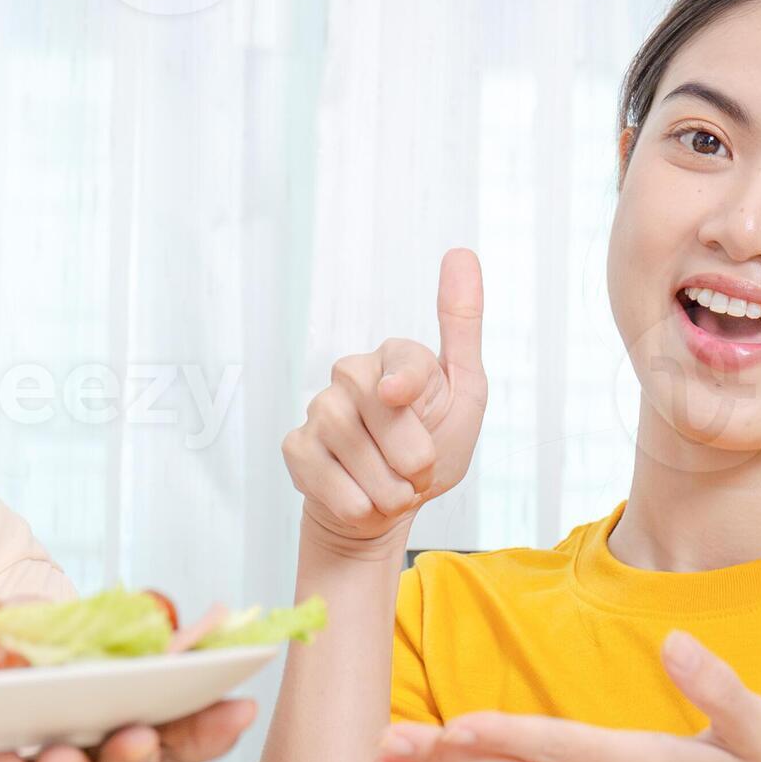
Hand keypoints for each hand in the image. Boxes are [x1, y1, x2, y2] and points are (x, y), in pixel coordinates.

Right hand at [284, 247, 487, 554]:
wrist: (389, 509)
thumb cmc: (433, 447)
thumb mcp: (465, 392)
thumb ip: (462, 327)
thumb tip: (461, 252)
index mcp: (394, 356)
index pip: (401, 359)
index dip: (405, 382)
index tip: (399, 396)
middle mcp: (351, 375)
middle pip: (375, 402)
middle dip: (410, 452)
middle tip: (419, 470)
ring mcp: (318, 410)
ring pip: (349, 443)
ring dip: (386, 484)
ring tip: (392, 487)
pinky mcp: (295, 447)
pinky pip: (323, 476)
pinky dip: (354, 501)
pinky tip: (361, 498)